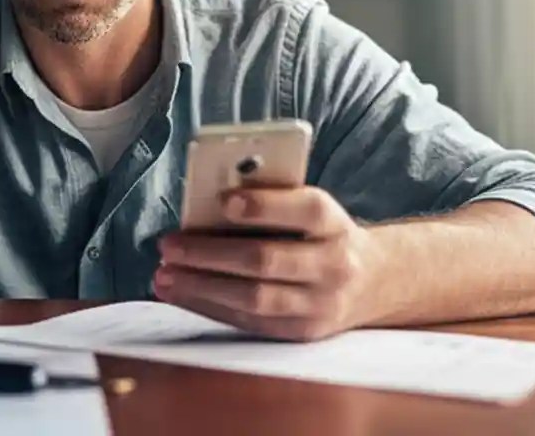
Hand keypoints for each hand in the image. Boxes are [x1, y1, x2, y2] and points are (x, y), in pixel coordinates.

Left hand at [154, 186, 384, 340]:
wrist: (371, 281)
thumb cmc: (319, 234)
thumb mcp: (307, 209)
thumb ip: (269, 201)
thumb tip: (204, 204)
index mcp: (333, 223)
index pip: (304, 210)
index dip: (263, 206)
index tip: (221, 201)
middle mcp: (332, 265)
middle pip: (267, 260)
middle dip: (210, 253)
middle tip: (168, 245)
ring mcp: (319, 305)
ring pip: (255, 299)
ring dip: (201, 287)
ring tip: (163, 275)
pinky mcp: (301, 333)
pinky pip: (249, 323)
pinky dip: (209, 307)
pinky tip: (179, 294)